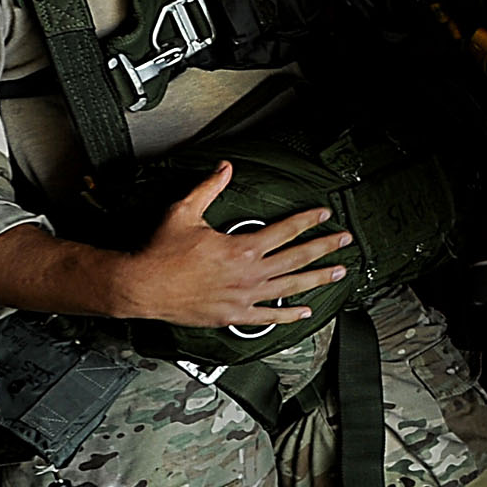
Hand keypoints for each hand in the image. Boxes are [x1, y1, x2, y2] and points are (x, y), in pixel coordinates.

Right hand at [110, 164, 349, 328]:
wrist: (141, 286)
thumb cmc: (160, 253)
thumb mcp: (184, 212)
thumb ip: (209, 189)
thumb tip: (224, 169)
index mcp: (241, 248)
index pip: (285, 230)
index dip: (307, 221)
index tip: (323, 216)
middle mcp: (249, 273)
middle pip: (297, 258)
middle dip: (325, 247)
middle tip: (344, 241)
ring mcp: (244, 296)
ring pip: (291, 287)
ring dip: (317, 278)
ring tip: (337, 272)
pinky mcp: (233, 315)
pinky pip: (268, 316)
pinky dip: (289, 315)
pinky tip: (304, 312)